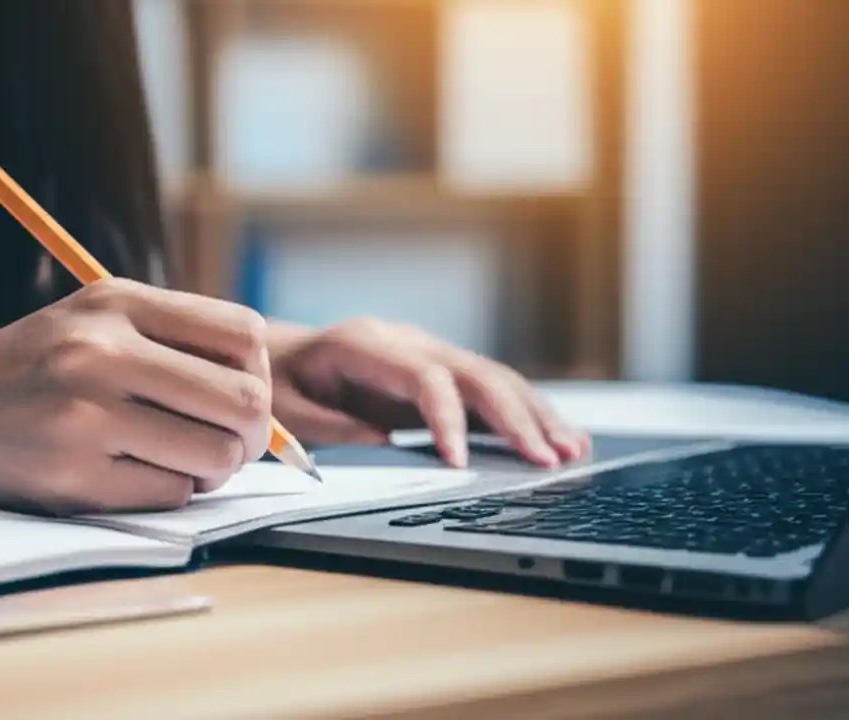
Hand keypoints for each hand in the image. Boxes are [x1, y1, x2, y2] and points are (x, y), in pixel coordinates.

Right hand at [0, 279, 272, 514]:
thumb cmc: (29, 370)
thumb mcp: (93, 320)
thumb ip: (173, 339)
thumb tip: (264, 395)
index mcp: (116, 300)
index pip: (244, 335)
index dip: (258, 374)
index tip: (235, 396)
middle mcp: (101, 350)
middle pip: (244, 402)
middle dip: (249, 436)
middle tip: (223, 444)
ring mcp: (85, 415)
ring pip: (216, 456)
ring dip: (210, 470)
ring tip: (176, 460)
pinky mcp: (72, 475)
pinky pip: (171, 494)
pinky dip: (167, 492)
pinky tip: (130, 474)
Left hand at [268, 319, 589, 467]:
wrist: (277, 356)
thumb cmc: (281, 385)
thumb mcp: (290, 410)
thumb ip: (334, 427)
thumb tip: (387, 445)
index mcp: (367, 345)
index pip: (425, 378)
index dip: (448, 420)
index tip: (461, 463)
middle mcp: (408, 342)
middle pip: (474, 375)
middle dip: (514, 420)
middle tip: (547, 461)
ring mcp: (429, 352)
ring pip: (495, 379)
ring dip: (535, 416)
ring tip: (571, 451)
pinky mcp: (442, 372)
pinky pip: (491, 390)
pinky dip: (526, 414)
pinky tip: (559, 437)